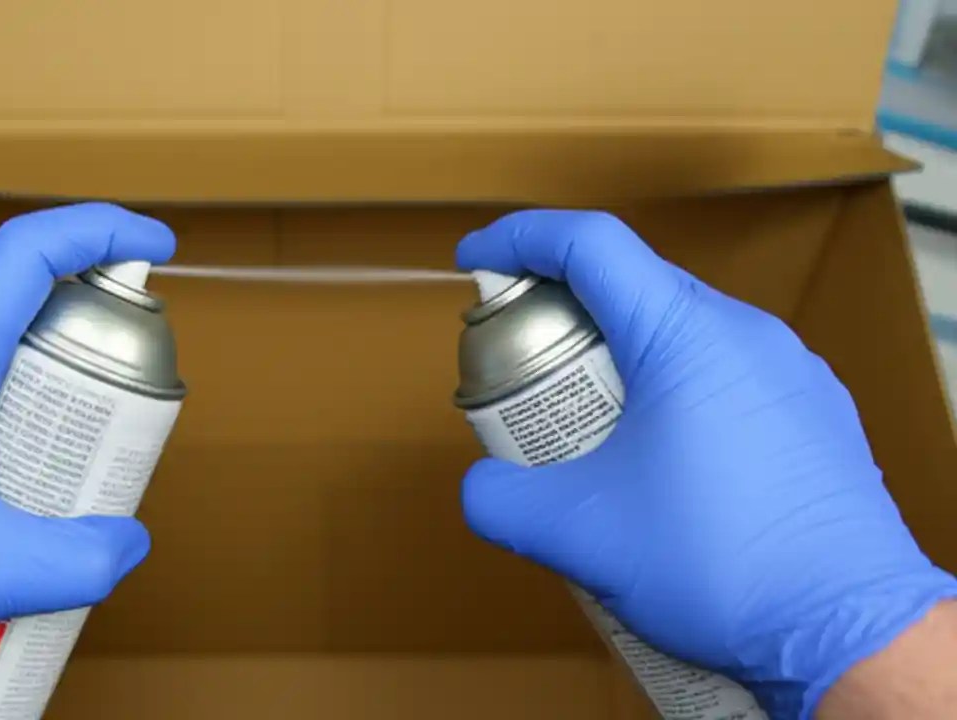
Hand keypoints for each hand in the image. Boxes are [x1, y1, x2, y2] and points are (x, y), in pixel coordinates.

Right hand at [455, 210, 956, 718]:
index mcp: (685, 335)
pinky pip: (725, 373)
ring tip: (589, 425)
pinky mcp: (813, 414)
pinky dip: (672, 391)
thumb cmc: (723, 566)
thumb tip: (483, 486)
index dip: (520, 237)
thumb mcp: (580, 535)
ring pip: (682, 332)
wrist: (849, 629)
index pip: (590, 243)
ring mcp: (790, 372)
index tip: (476, 258)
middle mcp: (746, 334)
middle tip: (522, 364)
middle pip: (634, 286)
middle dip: (562, 311)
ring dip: (620, 357)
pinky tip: (659, 460)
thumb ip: (500, 501)